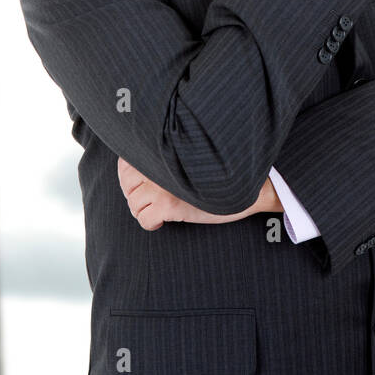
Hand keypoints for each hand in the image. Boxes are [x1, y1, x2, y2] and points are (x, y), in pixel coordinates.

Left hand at [117, 157, 281, 230]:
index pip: (126, 162)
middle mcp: (158, 165)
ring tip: (157, 210)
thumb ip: (167, 156)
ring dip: (142, 210)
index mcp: (162, 150)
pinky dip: (151, 224)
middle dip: (134, 195)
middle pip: (127, 184)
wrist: (247, 186)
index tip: (140, 183)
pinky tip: (162, 222)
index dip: (128, 175)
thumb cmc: (218, 171)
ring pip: (133, 203)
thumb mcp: (190, 156)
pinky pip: (145, 219)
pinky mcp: (169, 204)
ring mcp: (162, 185)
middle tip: (149, 200)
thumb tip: (138, 167)